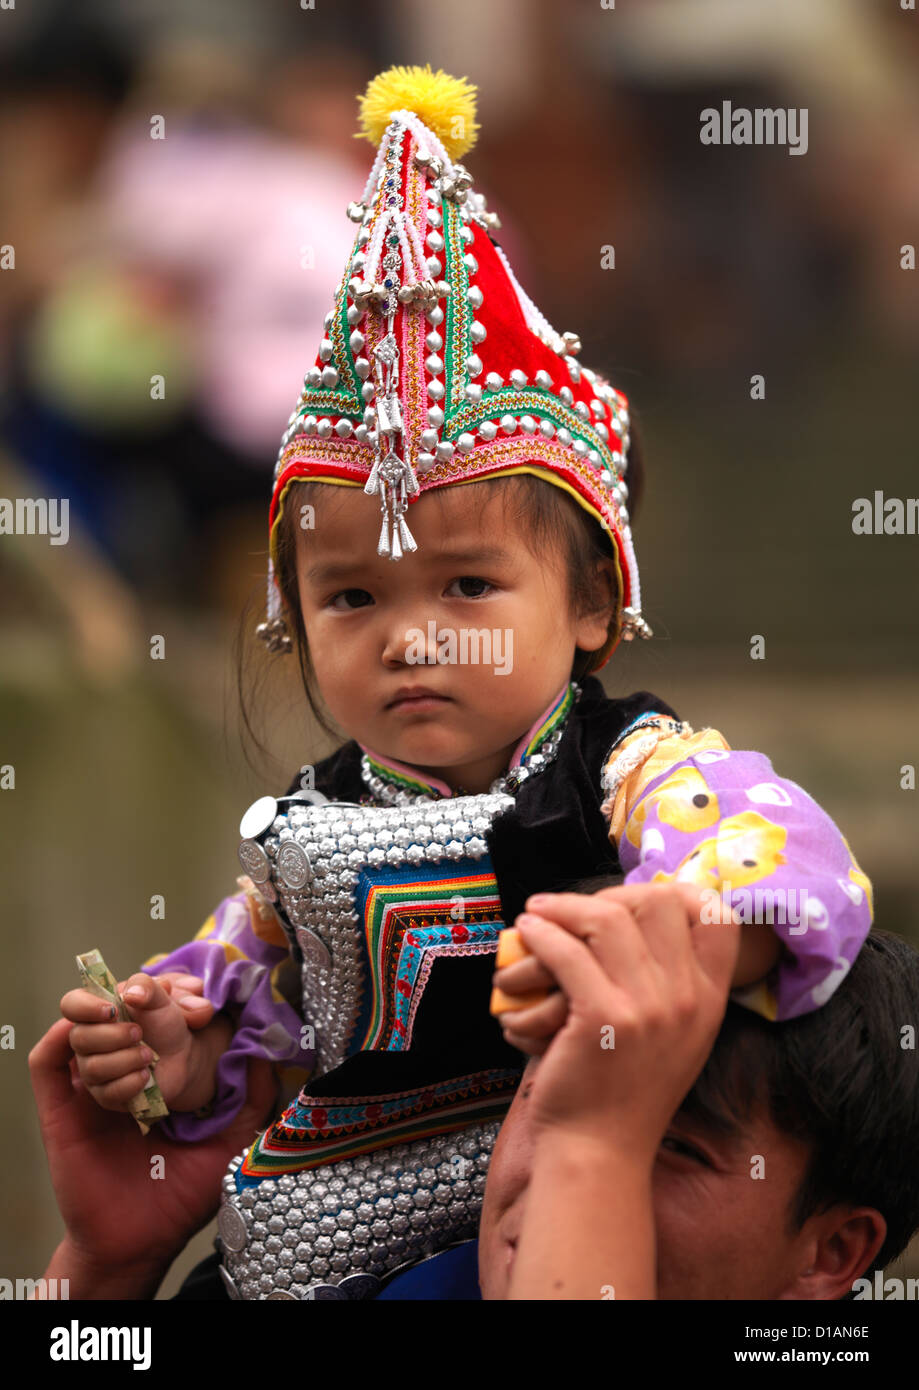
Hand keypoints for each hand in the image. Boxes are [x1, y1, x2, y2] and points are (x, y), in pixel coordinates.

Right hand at [29, 1015, 278, 1293]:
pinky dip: (59, 1040)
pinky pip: (46, 1064)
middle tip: (162, 1016)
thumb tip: (263, 1049)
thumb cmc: (183, 1196)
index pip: (154, 1013)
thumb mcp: (232, 1139)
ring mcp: (87, 1090)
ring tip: (137, 1045)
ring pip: (78, 1028)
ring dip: (105, 1025)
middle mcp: (120, 1074)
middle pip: (114, 1010)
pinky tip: (90, 1045)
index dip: (172, 994)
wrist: (141, 1242)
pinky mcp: (60, 1111)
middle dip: (139, 1000)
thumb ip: (251, 1096)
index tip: (197, 1000)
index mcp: (157, 1074)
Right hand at [60, 971, 215, 1113]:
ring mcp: (92, 1069)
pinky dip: (132, 1081)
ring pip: (95, 1068)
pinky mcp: (105, 1095)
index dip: (85, 1007)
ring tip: (148, 1054)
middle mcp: (87, 1040)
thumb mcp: (161, 997)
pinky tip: (145, 1074)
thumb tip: (132, 994)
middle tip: (140, 1032)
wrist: (182, 1053)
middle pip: (80, 1039)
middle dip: (115, 1036)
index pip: (70, 1004)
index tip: (113, 1010)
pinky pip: (109, 1093)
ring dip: (128, 1058)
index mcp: (95, 1011)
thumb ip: (147, 986)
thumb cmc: (164, 1021)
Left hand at [496, 884, 739, 1162]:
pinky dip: (542, 935)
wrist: (599, 1148)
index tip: (632, 899)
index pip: (718, 917)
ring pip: (608, 919)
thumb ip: (669, 980)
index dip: (676, 892)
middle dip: (610, 893)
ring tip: (537, 914)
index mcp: (708, 1000)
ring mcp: (648, 1009)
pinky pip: (568, 953)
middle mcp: (686, 1000)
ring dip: (564, 908)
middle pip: (658, 903)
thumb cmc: (622, 1086)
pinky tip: (528, 934)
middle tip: (572, 908)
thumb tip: (636, 911)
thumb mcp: (673, 1034)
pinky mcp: (603, 1019)